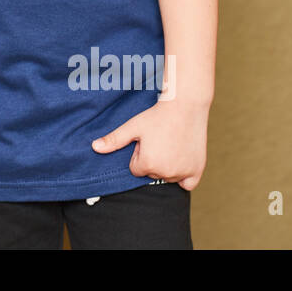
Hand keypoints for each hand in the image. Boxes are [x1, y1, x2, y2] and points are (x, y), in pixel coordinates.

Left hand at [90, 97, 209, 190]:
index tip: (148, 141)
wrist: (185, 106)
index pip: (136, 169)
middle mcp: (165, 172)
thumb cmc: (157, 116)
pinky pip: (188, 184)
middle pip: (152, 174)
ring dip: (168, 166)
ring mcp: (183, 172)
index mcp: (148, 165)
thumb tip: (94, 147)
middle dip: (153, 160)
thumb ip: (114, 140)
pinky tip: (181, 162)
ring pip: (168, 177)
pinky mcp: (197, 170)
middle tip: (160, 140)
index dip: (140, 153)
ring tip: (171, 144)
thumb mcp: (133, 127)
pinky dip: (185, 177)